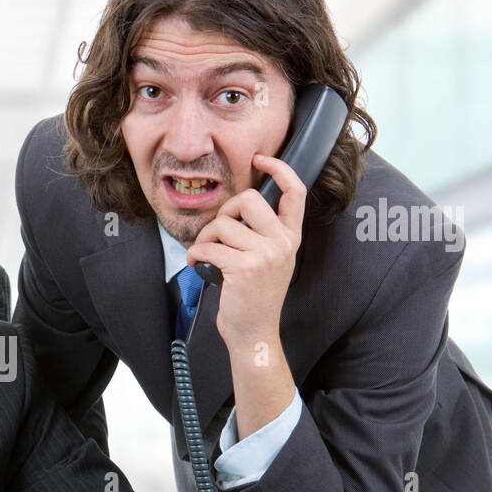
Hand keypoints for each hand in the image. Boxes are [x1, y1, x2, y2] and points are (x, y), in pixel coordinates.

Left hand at [185, 153, 306, 349]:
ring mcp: (265, 255)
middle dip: (225, 210)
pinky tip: (197, 264)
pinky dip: (195, 253)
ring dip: (205, 238)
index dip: (278, 169)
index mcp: (291, 238)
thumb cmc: (255, 297)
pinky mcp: (244, 267)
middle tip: (218, 232)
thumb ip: (263, 234)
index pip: (295, 192)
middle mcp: (283, 243)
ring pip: (223, 224)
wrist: (254, 333)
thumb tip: (238, 206)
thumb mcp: (271, 261)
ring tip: (205, 254)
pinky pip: (209, 246)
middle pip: (248, 199)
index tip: (260, 159)